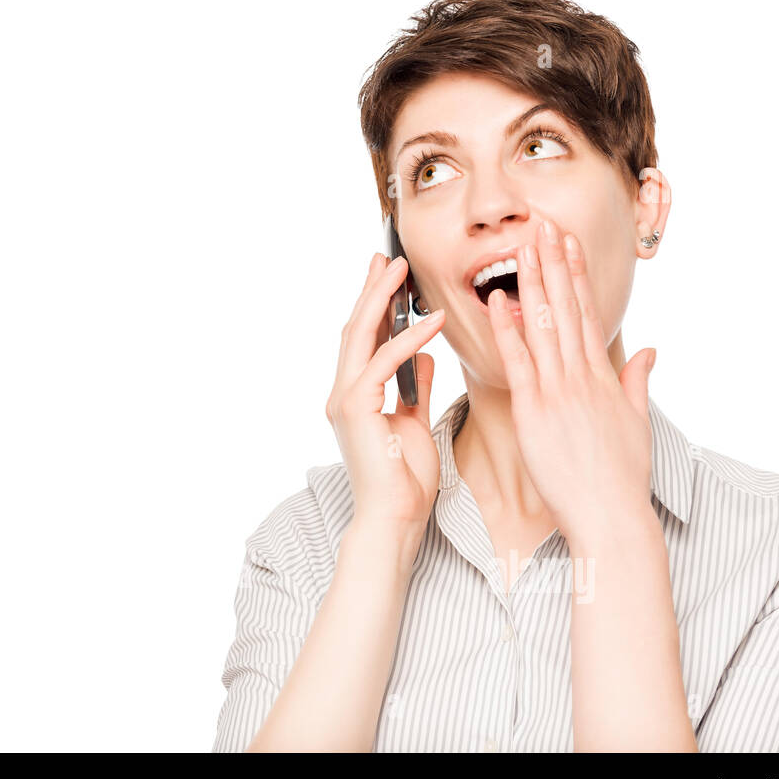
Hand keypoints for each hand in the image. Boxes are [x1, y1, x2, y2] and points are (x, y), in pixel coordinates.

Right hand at [326, 252, 446, 546]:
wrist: (395, 520)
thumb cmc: (405, 481)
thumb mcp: (415, 423)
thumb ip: (415, 387)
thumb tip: (424, 355)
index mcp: (356, 396)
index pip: (364, 340)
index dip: (376, 305)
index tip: (389, 275)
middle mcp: (344, 393)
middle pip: (355, 329)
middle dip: (372, 291)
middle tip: (388, 258)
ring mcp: (345, 400)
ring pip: (360, 337)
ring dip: (383, 301)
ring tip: (403, 271)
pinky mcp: (356, 409)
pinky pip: (383, 363)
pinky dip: (408, 339)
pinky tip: (434, 320)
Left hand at [485, 219, 655, 545]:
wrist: (611, 516)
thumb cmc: (620, 478)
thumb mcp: (636, 423)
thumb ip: (638, 381)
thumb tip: (650, 350)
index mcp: (604, 377)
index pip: (587, 313)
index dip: (576, 275)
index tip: (567, 243)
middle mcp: (582, 376)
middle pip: (567, 308)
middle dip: (554, 263)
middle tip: (542, 224)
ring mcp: (559, 391)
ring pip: (545, 325)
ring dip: (532, 282)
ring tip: (522, 245)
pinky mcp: (536, 411)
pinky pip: (519, 362)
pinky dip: (509, 330)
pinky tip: (500, 301)